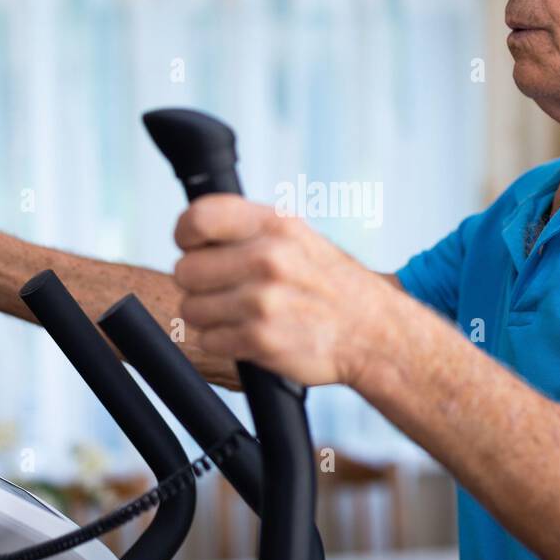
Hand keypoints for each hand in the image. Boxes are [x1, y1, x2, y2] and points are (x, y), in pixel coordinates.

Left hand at [172, 195, 391, 386]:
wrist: (374, 333)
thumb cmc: (331, 285)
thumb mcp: (298, 237)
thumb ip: (249, 229)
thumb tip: (195, 232)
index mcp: (275, 224)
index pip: (199, 218)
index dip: (186, 235)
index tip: (193, 247)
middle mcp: (268, 258)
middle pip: (186, 269)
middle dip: (199, 283)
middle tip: (225, 289)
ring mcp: (263, 301)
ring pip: (192, 308)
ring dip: (210, 316)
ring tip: (242, 314)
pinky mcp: (260, 340)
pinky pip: (208, 339)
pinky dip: (223, 341)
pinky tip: (250, 334)